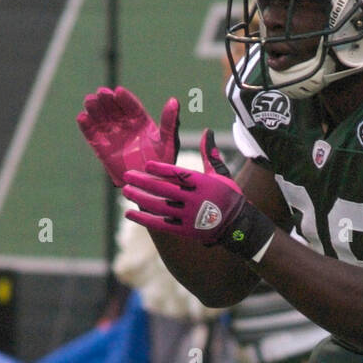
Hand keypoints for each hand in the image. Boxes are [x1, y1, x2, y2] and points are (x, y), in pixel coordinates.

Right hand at [77, 86, 178, 186]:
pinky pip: (92, 135)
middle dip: (107, 100)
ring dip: (94, 109)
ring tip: (90, 101)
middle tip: (102, 93)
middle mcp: (125, 125)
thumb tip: (174, 101)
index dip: (125, 99)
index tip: (119, 92)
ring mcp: (112, 136)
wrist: (147, 186)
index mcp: (141, 121)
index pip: (131, 106)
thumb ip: (170, 122)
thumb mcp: (168, 142)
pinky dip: (86, 126)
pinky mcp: (101, 148)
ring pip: (101, 119)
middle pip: (114, 109)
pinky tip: (82, 118)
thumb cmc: (161, 164)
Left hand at [124, 131, 275, 260]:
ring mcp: (189, 217)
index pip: (178, 174)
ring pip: (160, 206)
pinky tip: (129, 214)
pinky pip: (161, 225)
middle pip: (164, 190)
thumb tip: (206, 132)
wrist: (237, 226)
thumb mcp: (221, 174)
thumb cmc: (228, 196)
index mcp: (203, 183)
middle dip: (144, 182)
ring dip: (140, 198)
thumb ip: (210, 154)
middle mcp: (195, 200)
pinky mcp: (184, 231)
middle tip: (127, 175)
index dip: (161, 169)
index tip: (146, 164)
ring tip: (125, 191)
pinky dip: (144, 220)